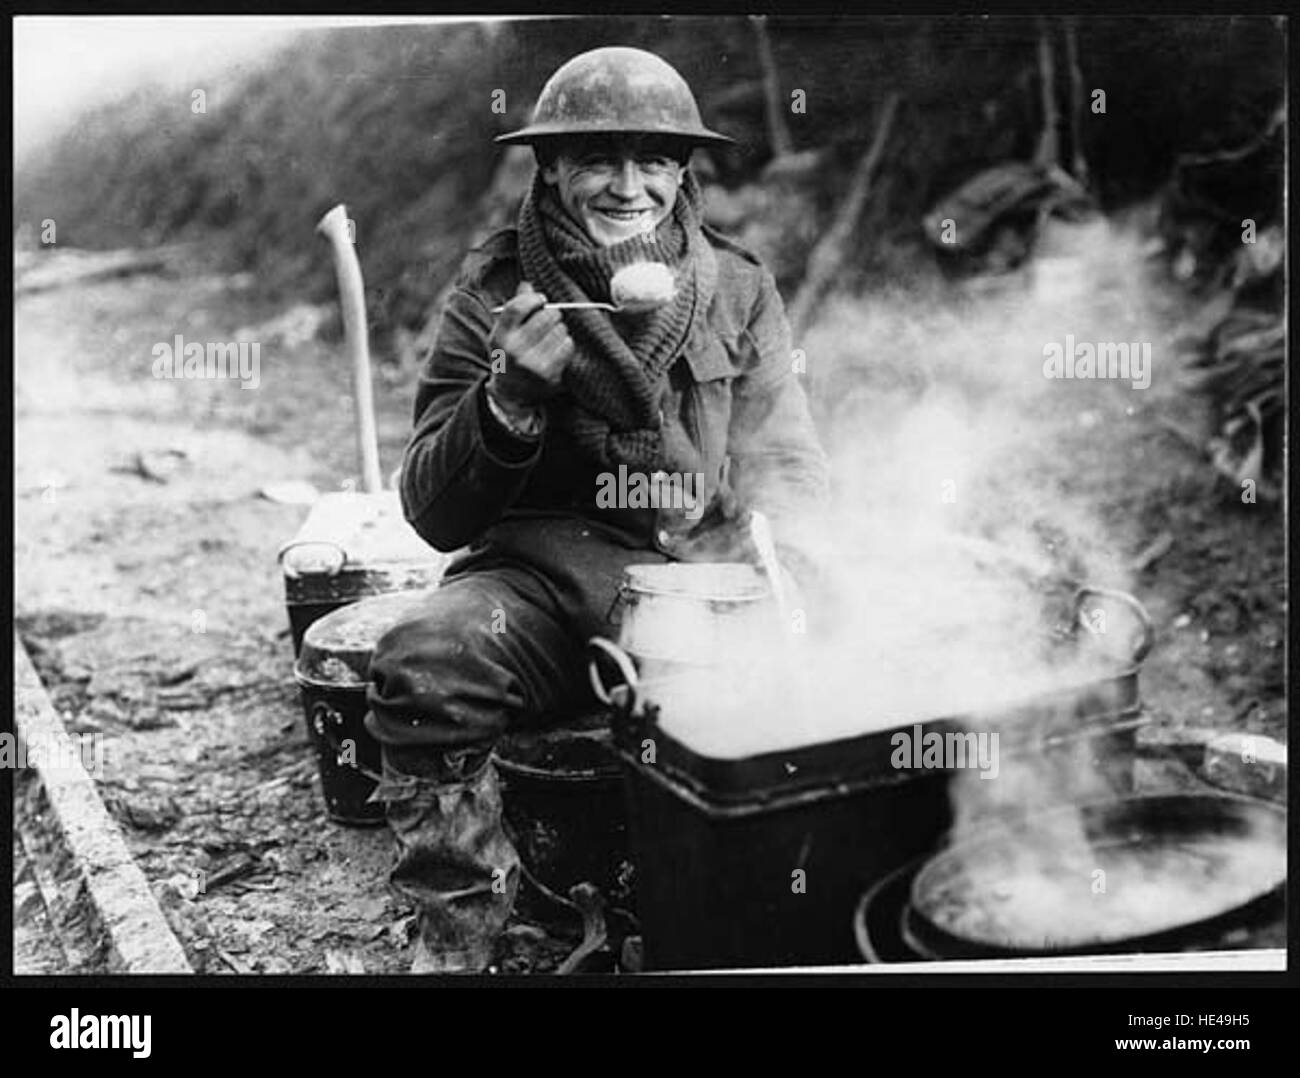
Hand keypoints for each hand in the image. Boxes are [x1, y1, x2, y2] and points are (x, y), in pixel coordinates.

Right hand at [487, 281, 573, 410]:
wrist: (511, 394)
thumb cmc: (511, 355)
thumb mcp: (505, 333)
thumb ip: (515, 308)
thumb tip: (528, 284)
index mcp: (499, 336)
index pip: (518, 306)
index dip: (534, 298)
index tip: (541, 299)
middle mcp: (514, 350)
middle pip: (545, 316)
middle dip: (552, 314)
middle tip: (550, 320)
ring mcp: (532, 364)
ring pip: (560, 330)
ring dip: (560, 330)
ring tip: (552, 337)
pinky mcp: (549, 374)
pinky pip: (567, 346)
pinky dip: (566, 344)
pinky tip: (558, 349)